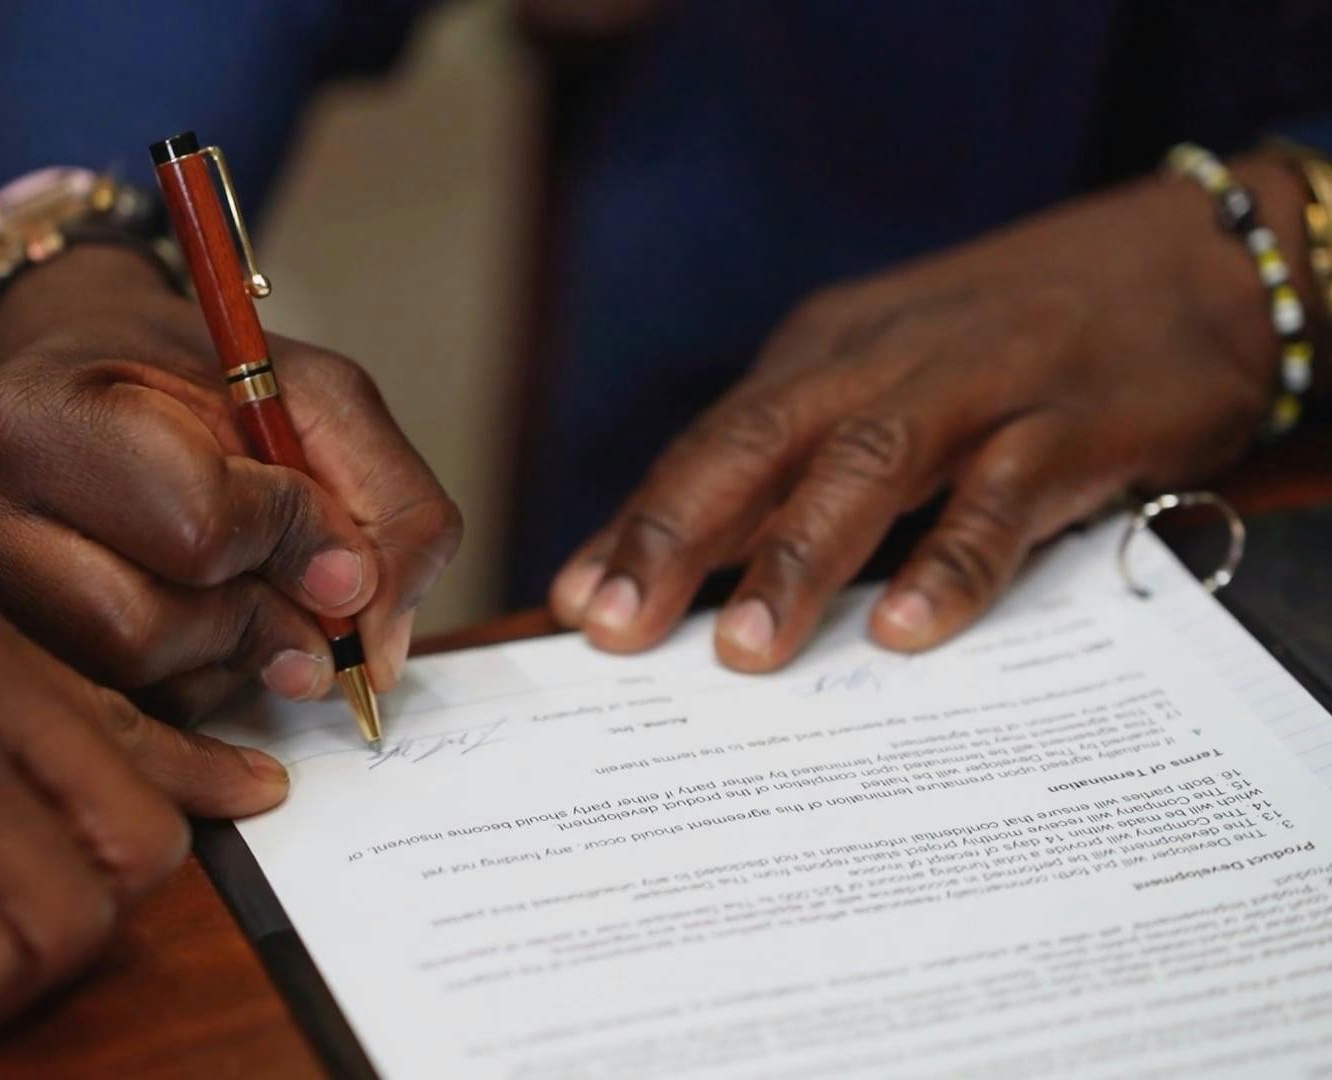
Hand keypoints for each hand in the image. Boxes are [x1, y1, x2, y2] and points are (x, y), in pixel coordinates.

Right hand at [0, 246, 461, 719]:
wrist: (76, 381)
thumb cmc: (188, 381)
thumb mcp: (311, 392)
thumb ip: (385, 501)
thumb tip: (375, 650)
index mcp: (29, 415)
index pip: (197, 525)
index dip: (297, 543)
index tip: (339, 547)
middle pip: (154, 628)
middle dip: (262, 621)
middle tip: (308, 598)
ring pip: (137, 685)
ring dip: (231, 660)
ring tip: (247, 594)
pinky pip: (117, 718)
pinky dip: (193, 689)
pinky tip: (203, 632)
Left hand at [553, 155, 1305, 669]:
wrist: (1187, 266)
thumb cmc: (1008, 347)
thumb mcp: (890, 381)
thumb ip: (806, 466)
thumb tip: (697, 575)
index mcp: (823, 354)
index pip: (711, 445)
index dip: (638, 523)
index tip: (574, 603)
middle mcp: (881, 361)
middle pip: (756, 445)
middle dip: (675, 536)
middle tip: (614, 627)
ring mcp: (978, 385)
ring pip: (867, 466)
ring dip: (796, 558)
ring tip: (744, 650)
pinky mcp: (1074, 421)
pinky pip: (1003, 498)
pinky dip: (951, 562)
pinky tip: (904, 627)